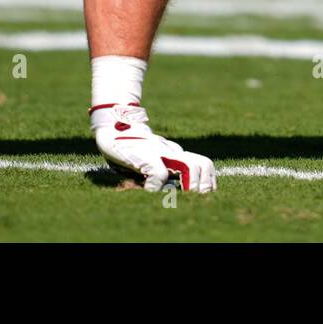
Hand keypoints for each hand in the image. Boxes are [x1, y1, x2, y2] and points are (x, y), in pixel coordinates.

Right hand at [91, 103, 216, 191]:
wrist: (113, 125)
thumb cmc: (129, 147)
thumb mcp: (148, 159)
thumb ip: (158, 172)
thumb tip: (165, 191)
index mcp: (175, 154)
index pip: (202, 165)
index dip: (208, 181)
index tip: (205, 195)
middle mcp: (172, 152)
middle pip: (203, 164)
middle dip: (205, 185)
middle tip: (198, 198)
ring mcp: (161, 152)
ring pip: (190, 166)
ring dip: (191, 185)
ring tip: (182, 197)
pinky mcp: (146, 155)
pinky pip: (159, 174)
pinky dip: (156, 188)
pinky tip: (149, 191)